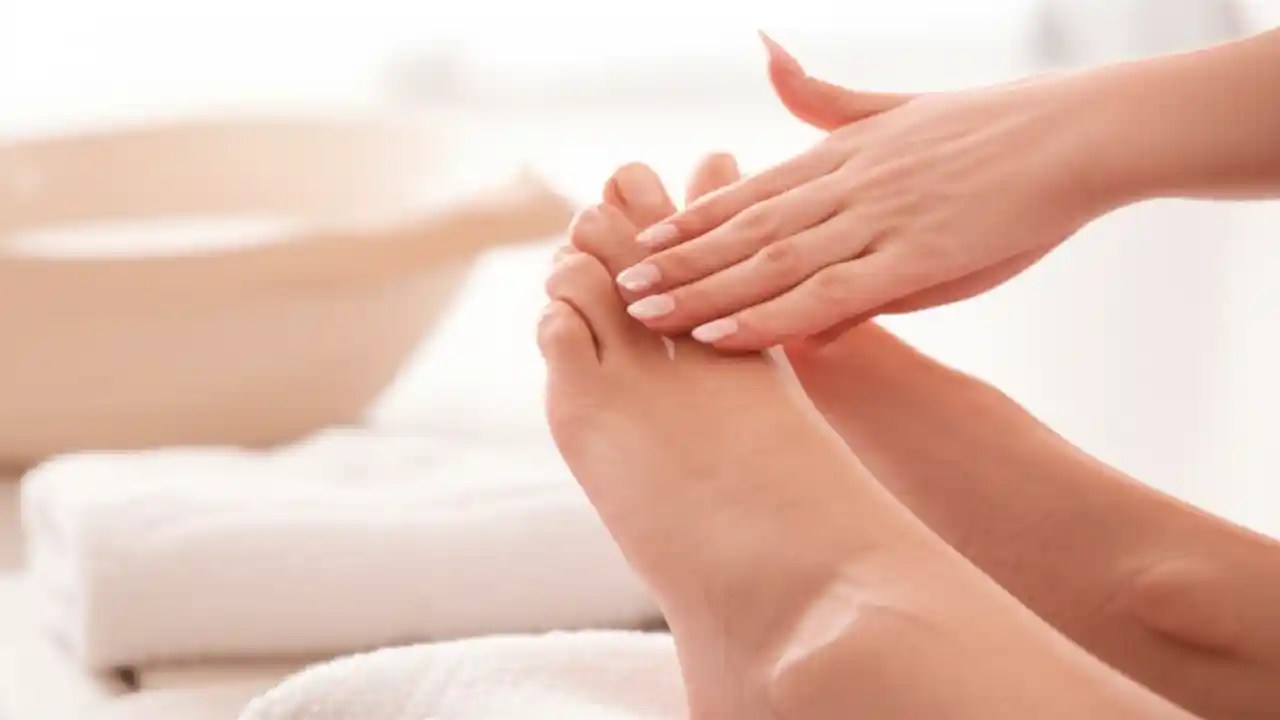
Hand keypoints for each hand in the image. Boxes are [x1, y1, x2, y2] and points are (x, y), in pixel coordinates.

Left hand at [614, 35, 1112, 350]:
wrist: (1078, 135)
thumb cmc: (996, 125)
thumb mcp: (896, 106)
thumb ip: (824, 96)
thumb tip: (764, 50)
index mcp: (843, 154)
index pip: (750, 192)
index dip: (691, 220)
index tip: (639, 242)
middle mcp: (847, 185)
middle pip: (744, 229)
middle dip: (677, 261)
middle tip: (617, 286)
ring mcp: (877, 221)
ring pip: (770, 263)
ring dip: (704, 291)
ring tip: (647, 314)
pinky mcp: (915, 261)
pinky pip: (827, 296)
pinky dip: (770, 315)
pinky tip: (724, 333)